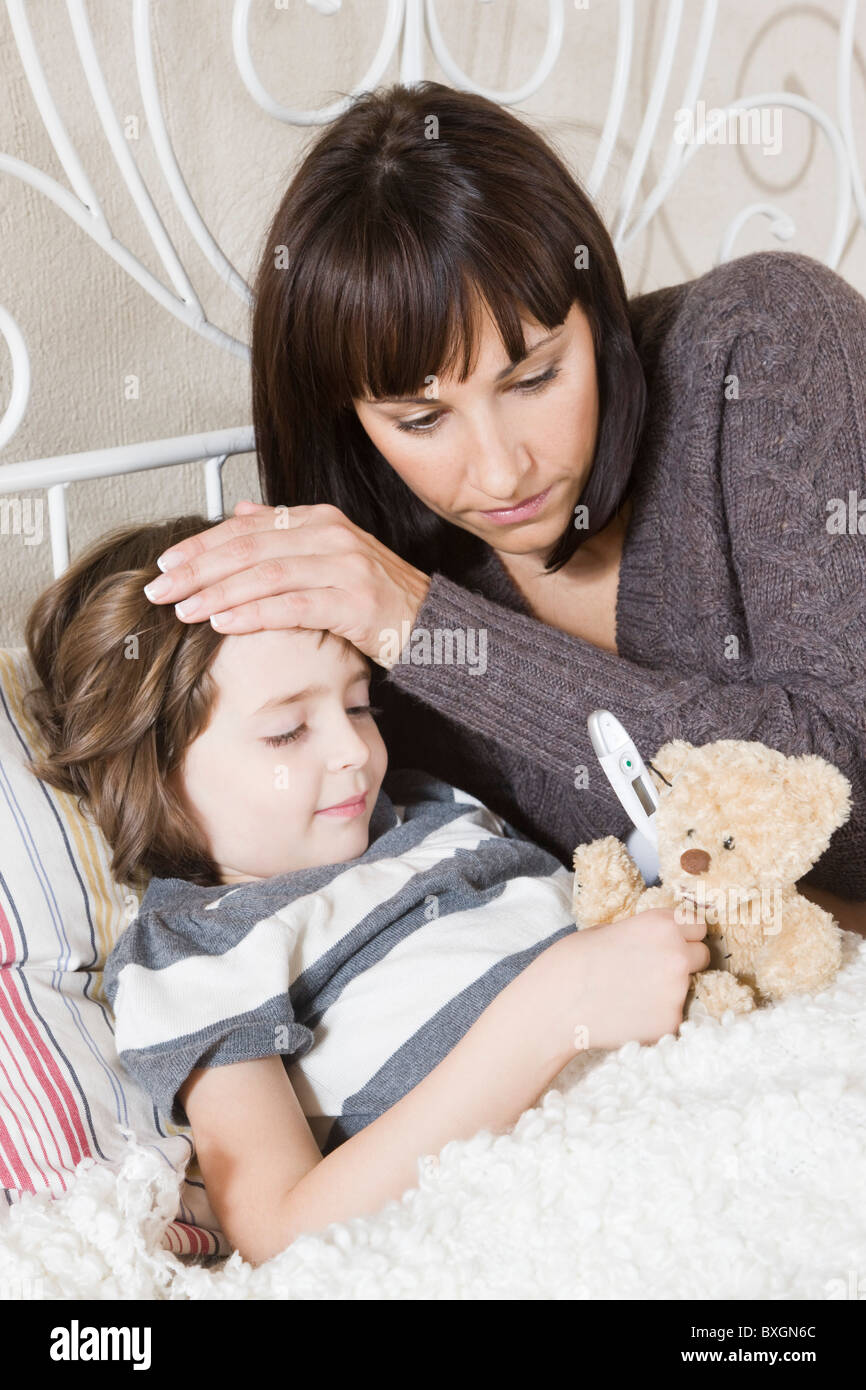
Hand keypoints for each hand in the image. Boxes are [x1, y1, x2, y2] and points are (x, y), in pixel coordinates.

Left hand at [142, 500, 430, 668]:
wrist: (435, 626)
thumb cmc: (379, 598)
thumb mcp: (332, 555)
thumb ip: (286, 532)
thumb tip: (241, 510)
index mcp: (320, 520)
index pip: (247, 527)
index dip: (201, 544)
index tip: (165, 563)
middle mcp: (332, 536)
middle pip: (248, 548)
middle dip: (197, 569)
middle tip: (160, 589)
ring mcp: (346, 567)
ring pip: (265, 575)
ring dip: (217, 593)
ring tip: (183, 610)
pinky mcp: (354, 602)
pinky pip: (292, 605)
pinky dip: (252, 613)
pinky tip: (223, 623)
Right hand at [552, 908, 711, 1051]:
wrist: (555, 1005)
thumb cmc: (572, 961)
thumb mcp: (609, 931)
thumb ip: (644, 934)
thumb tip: (659, 942)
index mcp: (662, 924)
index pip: (698, 925)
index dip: (684, 934)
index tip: (673, 942)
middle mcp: (677, 955)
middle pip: (702, 955)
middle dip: (684, 962)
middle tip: (654, 971)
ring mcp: (676, 992)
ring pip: (686, 989)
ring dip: (668, 992)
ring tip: (631, 997)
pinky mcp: (671, 1023)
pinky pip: (672, 1017)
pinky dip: (656, 1018)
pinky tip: (628, 1016)